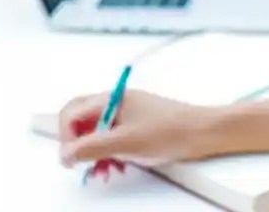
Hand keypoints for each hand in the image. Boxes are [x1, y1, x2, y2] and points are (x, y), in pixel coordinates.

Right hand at [59, 90, 215, 176]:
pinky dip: (109, 152)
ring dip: (94, 152)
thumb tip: (65, 153)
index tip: (70, 159)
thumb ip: (92, 147)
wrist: (202, 132)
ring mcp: (127, 113)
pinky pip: (112, 138)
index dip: (66, 136)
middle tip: (82, 165)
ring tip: (103, 170)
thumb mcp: (126, 142)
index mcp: (111, 99)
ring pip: (96, 131)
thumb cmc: (169, 131)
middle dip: (77, 144)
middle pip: (81, 119)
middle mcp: (116, 103)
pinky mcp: (137, 125)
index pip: (72, 112)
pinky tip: (116, 166)